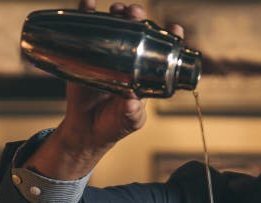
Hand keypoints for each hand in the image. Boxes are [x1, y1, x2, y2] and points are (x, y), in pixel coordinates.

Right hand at [26, 1, 183, 179]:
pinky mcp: (88, 56)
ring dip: (118, 15)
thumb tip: (131, 102)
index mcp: (146, 74)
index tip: (174, 28)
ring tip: (117, 11)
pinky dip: (87, 15)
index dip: (170, 38)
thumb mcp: (129, 121)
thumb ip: (131, 114)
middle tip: (135, 14)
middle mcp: (129, 61)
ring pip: (116, 28)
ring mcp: (109, 57)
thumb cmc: (113, 126)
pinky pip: (88, 32)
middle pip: (138, 32)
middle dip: (139, 19)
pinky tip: (88, 6)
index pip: (162, 51)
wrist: (86, 132)